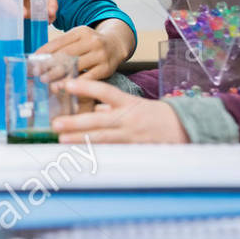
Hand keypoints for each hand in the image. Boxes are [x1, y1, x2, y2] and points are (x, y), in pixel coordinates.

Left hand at [0, 0, 61, 20]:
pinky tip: (45, 23)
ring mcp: (29, 1)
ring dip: (49, 12)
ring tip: (50, 20)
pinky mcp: (26, 10)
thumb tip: (26, 15)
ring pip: (44, 6)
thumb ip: (13, 7)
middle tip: (51, 13)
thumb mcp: (1, 0)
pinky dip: (42, 18)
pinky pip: (38, 14)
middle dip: (52, 4)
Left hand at [39, 19, 134, 79]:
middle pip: (67, 55)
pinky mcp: (106, 68)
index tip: (32, 62)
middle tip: (38, 75)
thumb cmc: (90, 44)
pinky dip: (76, 84)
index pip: (59, 42)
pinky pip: (88, 78)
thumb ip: (62, 45)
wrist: (116, 45)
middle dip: (50, 66)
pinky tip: (66, 89)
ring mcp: (100, 55)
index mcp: (81, 31)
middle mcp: (92, 41)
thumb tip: (38, 58)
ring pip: (77, 67)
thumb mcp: (78, 38)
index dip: (45, 52)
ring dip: (61, 77)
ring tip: (49, 85)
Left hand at [52, 79, 188, 144]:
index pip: (105, 91)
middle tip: (56, 123)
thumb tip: (95, 107)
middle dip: (76, 123)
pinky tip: (81, 154)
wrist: (183, 129)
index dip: (86, 88)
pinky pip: (111, 151)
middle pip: (99, 120)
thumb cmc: (155, 115)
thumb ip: (112, 105)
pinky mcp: (133, 150)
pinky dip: (96, 152)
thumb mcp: (134, 103)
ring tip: (62, 139)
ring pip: (102, 138)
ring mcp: (131, 136)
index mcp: (128, 103)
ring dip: (81, 140)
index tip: (68, 84)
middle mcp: (128, 119)